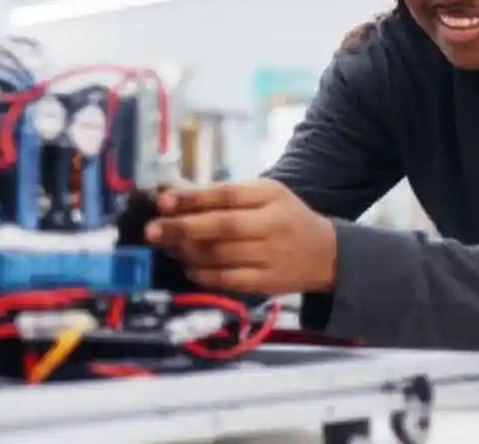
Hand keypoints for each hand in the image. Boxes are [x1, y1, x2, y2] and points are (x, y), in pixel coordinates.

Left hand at [144, 179, 337, 294]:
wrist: (327, 254)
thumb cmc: (287, 218)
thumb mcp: (267, 195)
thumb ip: (229, 195)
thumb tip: (178, 196)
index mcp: (270, 196)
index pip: (227, 195)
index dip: (193, 198)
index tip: (163, 201)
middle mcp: (271, 225)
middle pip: (221, 227)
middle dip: (182, 228)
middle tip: (152, 231)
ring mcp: (271, 257)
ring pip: (220, 256)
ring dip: (187, 253)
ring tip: (166, 248)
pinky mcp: (268, 283)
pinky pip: (228, 280)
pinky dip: (203, 274)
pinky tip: (188, 267)